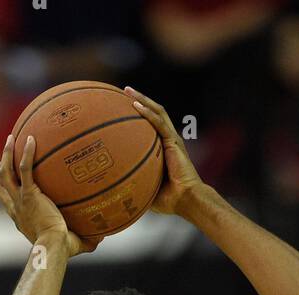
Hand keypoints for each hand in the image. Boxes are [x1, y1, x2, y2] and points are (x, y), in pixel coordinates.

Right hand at [0, 135, 101, 256]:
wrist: (53, 246)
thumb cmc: (62, 250)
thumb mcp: (73, 244)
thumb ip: (86, 240)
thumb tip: (102, 238)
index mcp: (21, 217)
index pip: (9, 200)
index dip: (8, 188)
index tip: (12, 177)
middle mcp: (16, 208)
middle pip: (1, 183)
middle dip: (2, 166)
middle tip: (7, 151)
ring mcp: (20, 200)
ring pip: (5, 172)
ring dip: (6, 154)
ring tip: (11, 137)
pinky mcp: (28, 195)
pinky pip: (25, 169)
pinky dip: (26, 153)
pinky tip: (31, 139)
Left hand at [124, 87, 202, 215]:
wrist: (186, 200)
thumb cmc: (169, 199)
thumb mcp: (146, 188)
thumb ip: (133, 182)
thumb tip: (112, 188)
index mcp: (163, 149)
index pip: (150, 126)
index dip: (138, 116)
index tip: (121, 109)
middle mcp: (167, 140)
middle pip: (153, 113)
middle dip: (138, 100)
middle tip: (123, 92)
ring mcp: (171, 139)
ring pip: (157, 112)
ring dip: (142, 99)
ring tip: (127, 91)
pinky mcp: (173, 141)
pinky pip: (159, 123)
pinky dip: (147, 112)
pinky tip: (136, 105)